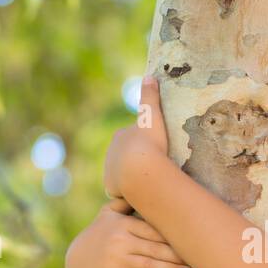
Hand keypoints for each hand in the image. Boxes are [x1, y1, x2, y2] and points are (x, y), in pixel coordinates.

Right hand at [64, 197, 191, 267]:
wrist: (76, 263)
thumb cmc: (98, 236)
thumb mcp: (106, 215)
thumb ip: (123, 202)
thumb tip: (139, 181)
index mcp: (124, 224)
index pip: (154, 228)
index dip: (174, 232)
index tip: (193, 235)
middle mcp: (121, 240)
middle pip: (155, 246)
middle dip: (177, 252)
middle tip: (200, 257)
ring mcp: (116, 260)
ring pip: (148, 265)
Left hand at [103, 75, 169, 200]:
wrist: (139, 170)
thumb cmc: (149, 142)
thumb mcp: (151, 116)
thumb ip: (150, 97)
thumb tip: (150, 76)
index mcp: (120, 135)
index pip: (132, 138)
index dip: (145, 144)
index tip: (157, 150)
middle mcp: (111, 152)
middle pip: (126, 156)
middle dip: (136, 161)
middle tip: (155, 167)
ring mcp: (110, 170)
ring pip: (122, 173)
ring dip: (132, 176)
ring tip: (149, 181)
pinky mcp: (111, 187)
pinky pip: (121, 189)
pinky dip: (128, 190)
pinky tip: (141, 191)